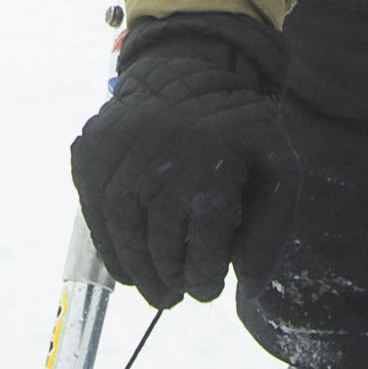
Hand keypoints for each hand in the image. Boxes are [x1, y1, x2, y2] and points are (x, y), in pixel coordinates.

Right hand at [72, 17, 288, 307]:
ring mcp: (118, 160)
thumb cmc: (237, 131)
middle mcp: (159, 166)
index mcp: (210, 171)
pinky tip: (127, 266)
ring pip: (125, 238)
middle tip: (176, 297)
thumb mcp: (277, 169)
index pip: (203, 251)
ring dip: (138, 273)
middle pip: (161, 249)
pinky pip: (96, 217)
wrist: (184, 71)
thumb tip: (248, 292)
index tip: (207, 289)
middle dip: (170, 282)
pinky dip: (110, 248)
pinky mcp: (90, 155)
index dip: (205, 279)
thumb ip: (269, 233)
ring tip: (154, 289)